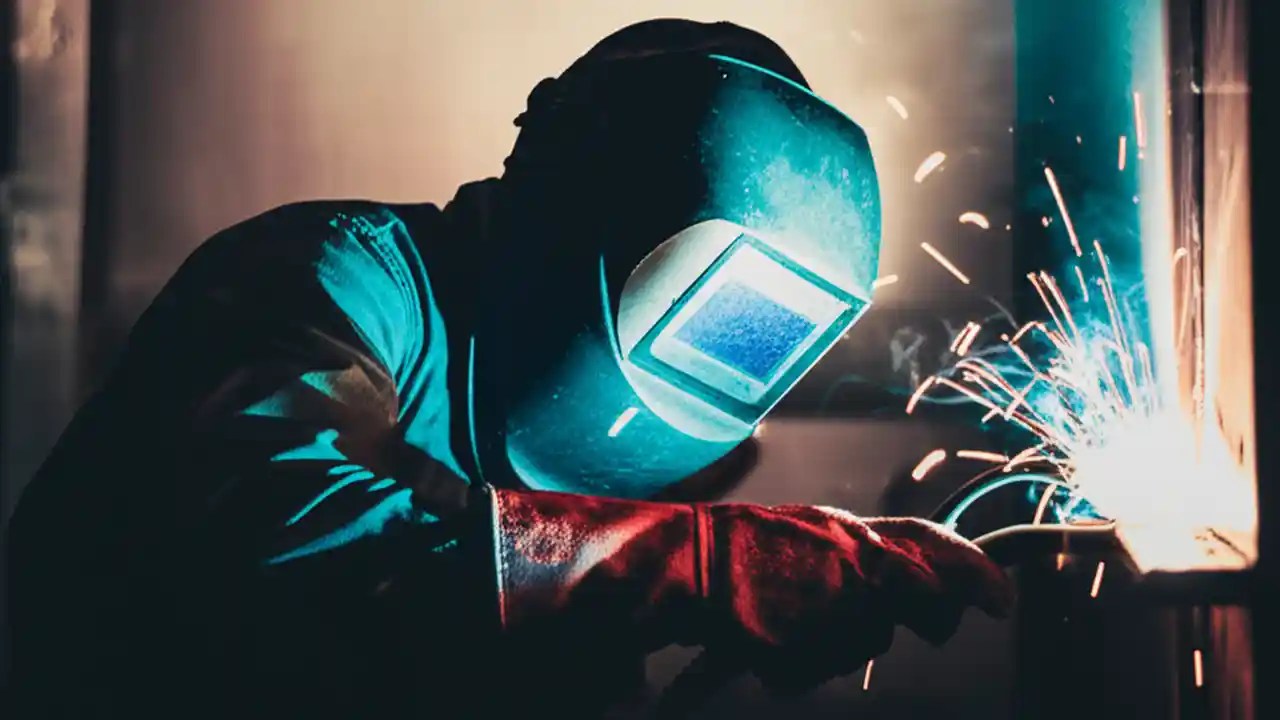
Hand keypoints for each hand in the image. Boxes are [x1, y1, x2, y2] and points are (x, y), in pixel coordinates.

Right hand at [698, 505, 1014, 693]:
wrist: (690, 563)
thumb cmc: (751, 551)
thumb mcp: (820, 536)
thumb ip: (872, 556)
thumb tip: (928, 583)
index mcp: (854, 531)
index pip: (933, 544)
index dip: (974, 572)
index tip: (1003, 601)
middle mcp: (850, 561)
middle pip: (918, 602)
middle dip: (924, 617)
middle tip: (911, 623)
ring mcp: (827, 603)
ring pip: (864, 642)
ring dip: (836, 641)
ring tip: (795, 617)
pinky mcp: (799, 640)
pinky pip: (814, 668)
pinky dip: (795, 662)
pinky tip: (771, 639)